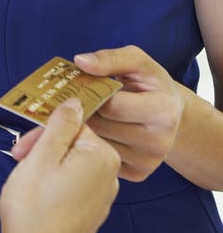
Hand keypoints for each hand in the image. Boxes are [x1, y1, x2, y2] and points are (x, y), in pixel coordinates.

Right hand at [0, 99, 120, 232]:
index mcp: (102, 157)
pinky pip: (74, 186)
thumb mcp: (42, 155)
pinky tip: (37, 196)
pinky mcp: (91, 214)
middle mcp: (110, 176)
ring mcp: (102, 198)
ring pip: (72, 165)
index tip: (25, 142)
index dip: (44, 131)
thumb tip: (75, 103)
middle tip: (19, 158)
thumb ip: (61, 125)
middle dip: (45, 147)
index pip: (74, 125)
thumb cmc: (33, 210)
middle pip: (74, 144)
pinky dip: (54, 185)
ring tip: (25, 179)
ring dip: (47, 165)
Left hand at [74, 46, 183, 181]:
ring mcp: (148, 161)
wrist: (169, 112)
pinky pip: (101, 160)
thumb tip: (81, 61)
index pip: (113, 106)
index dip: (90, 95)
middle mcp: (159, 141)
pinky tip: (85, 134)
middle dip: (81, 113)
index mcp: (163, 110)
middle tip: (63, 104)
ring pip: (98, 146)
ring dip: (80, 131)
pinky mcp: (138, 174)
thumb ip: (110, 58)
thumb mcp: (137, 61)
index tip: (73, 88)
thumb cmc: (150, 83)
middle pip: (103, 127)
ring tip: (73, 116)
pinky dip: (88, 147)